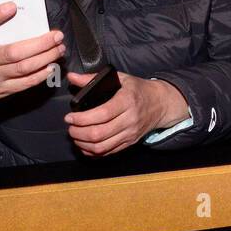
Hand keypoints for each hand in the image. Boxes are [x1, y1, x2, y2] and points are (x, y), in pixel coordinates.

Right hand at [0, 3, 65, 118]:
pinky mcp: (4, 89)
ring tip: (59, 49)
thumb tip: (20, 12)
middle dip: (40, 43)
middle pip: (13, 52)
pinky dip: (42, 73)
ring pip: (24, 68)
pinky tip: (52, 65)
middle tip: (57, 36)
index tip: (12, 6)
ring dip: (46, 58)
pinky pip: (27, 82)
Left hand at [64, 71, 187, 156]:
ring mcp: (130, 133)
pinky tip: (85, 145)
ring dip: (83, 144)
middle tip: (70, 127)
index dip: (82, 118)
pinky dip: (92, 152)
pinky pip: (108, 152)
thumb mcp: (120, 78)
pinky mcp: (129, 142)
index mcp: (127, 101)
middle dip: (78, 133)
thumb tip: (73, 77)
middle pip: (99, 133)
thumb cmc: (139, 90)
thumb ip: (93, 78)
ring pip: (101, 146)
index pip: (102, 114)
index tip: (69, 117)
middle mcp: (130, 119)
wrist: (161, 103)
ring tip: (75, 136)